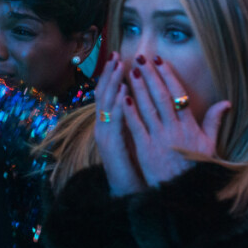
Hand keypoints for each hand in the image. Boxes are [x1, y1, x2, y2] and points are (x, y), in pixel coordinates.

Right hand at [93, 53, 147, 196]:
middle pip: (104, 94)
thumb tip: (143, 102)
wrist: (125, 191)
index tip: (121, 57)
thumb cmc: (135, 164)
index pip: (111, 94)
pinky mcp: (112, 146)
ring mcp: (105, 135)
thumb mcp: (137, 138)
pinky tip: (122, 93)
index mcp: (111, 123)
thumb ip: (138, 120)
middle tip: (117, 55)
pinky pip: (114, 123)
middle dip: (110, 74)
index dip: (114, 76)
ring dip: (113, 84)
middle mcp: (105, 126)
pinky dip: (117, 107)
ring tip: (118, 66)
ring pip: (106, 104)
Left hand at [122, 55, 230, 187]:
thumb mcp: (210, 145)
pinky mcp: (146, 149)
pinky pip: (136, 127)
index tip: (161, 61)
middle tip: (141, 58)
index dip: (169, 76)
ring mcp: (159, 138)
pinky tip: (123, 97)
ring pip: (147, 108)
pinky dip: (129, 111)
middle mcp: (174, 129)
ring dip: (139, 88)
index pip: (179, 95)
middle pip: (161, 97)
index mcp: (190, 126)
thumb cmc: (198, 169)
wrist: (185, 192)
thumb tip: (226, 102)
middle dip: (151, 76)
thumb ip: (214, 121)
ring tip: (132, 71)